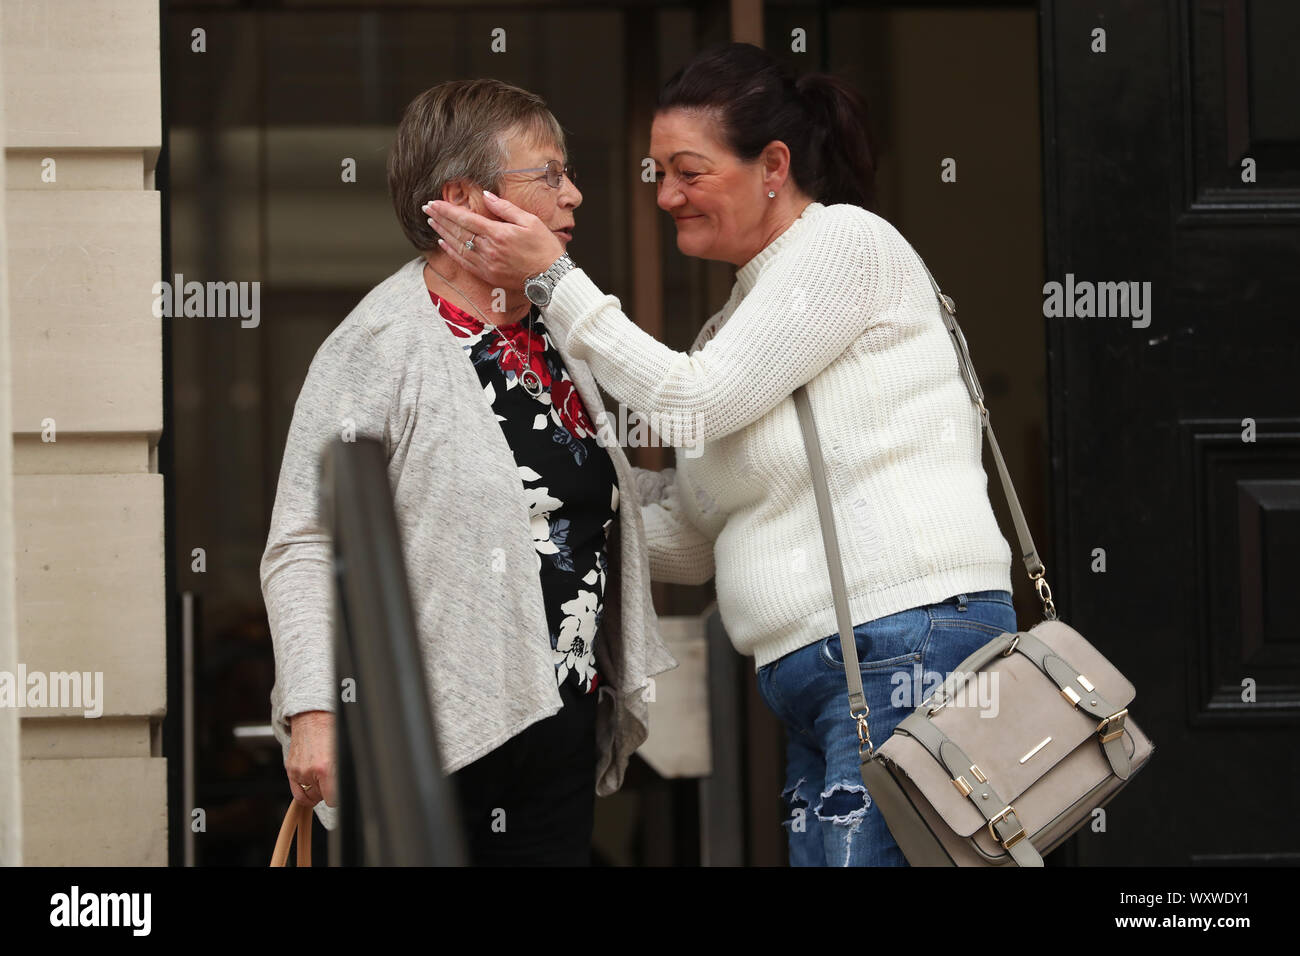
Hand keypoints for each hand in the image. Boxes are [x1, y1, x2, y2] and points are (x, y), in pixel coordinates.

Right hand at [286, 710, 336, 808]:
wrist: (314, 718)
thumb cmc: (331, 732)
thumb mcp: (343, 755)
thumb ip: (342, 775)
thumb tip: (345, 790)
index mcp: (326, 769)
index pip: (332, 800)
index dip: (338, 798)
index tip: (340, 794)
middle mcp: (310, 771)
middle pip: (320, 798)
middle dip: (326, 791)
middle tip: (331, 778)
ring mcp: (298, 770)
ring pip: (308, 794)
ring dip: (315, 789)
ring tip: (321, 774)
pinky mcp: (290, 768)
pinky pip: (296, 789)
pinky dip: (304, 789)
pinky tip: (311, 780)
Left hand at [423, 191, 564, 292]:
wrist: (551, 277)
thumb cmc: (544, 248)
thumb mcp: (530, 221)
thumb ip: (505, 208)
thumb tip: (487, 196)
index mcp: (499, 233)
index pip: (466, 219)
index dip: (447, 210)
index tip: (434, 203)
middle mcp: (489, 249)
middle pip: (458, 231)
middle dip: (440, 219)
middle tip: (426, 208)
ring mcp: (487, 264)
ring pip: (458, 246)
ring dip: (442, 233)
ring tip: (431, 222)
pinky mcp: (488, 275)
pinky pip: (464, 262)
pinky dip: (451, 252)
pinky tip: (443, 243)